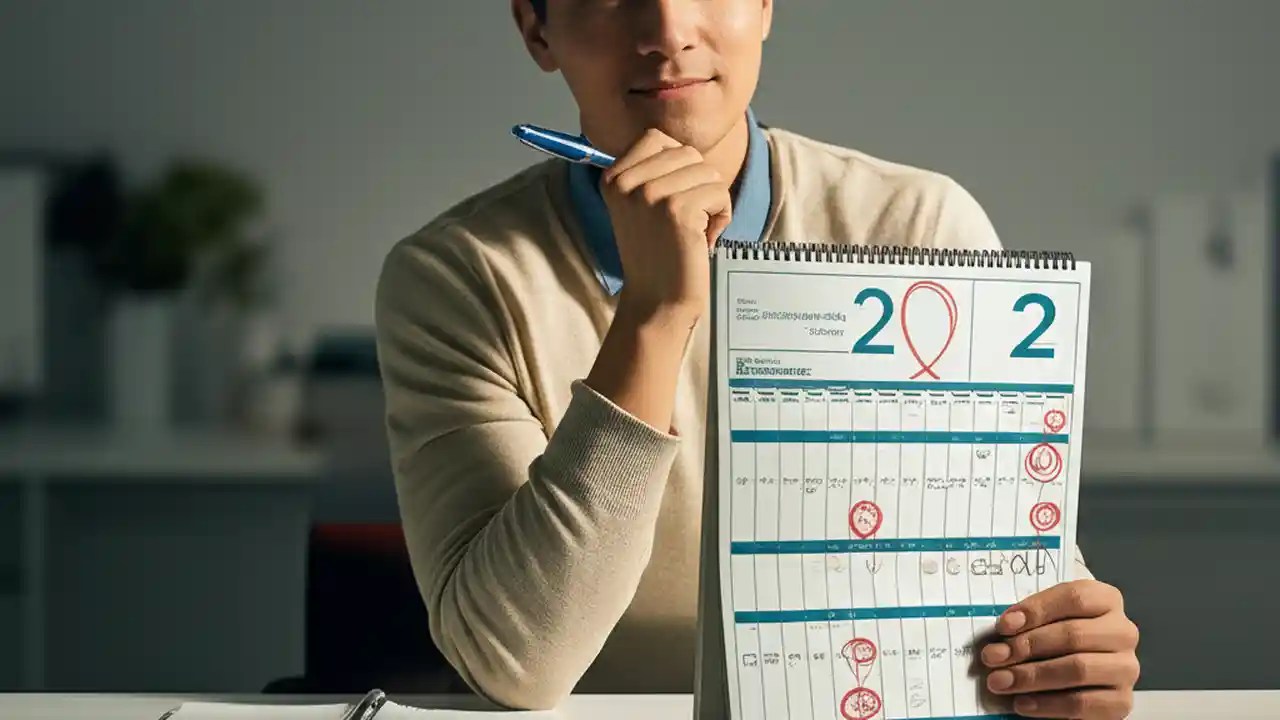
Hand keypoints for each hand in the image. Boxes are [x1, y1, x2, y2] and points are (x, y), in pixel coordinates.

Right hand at [599, 128, 731, 322]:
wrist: (656, 300)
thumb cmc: (658, 253)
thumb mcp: (640, 205)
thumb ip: (654, 171)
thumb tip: (683, 147)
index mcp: (613, 177)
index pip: (657, 138)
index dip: (678, 165)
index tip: (672, 200)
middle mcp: (627, 182)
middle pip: (687, 153)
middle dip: (698, 185)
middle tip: (684, 221)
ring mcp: (650, 194)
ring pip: (707, 172)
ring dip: (711, 202)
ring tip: (693, 231)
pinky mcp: (677, 210)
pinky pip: (719, 193)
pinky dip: (721, 216)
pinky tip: (703, 239)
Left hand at [982, 580, 1139, 718]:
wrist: (1079, 680)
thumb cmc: (1056, 638)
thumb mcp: (1046, 620)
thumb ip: (1030, 620)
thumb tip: (1004, 629)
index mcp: (1106, 600)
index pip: (1075, 597)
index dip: (1036, 610)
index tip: (1003, 626)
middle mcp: (1123, 632)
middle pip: (1073, 635)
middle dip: (1026, 647)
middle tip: (993, 657)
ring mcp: (1126, 668)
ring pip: (1078, 669)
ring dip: (1032, 676)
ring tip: (1001, 681)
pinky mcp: (1122, 701)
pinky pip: (1084, 704)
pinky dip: (1048, 704)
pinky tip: (1023, 703)